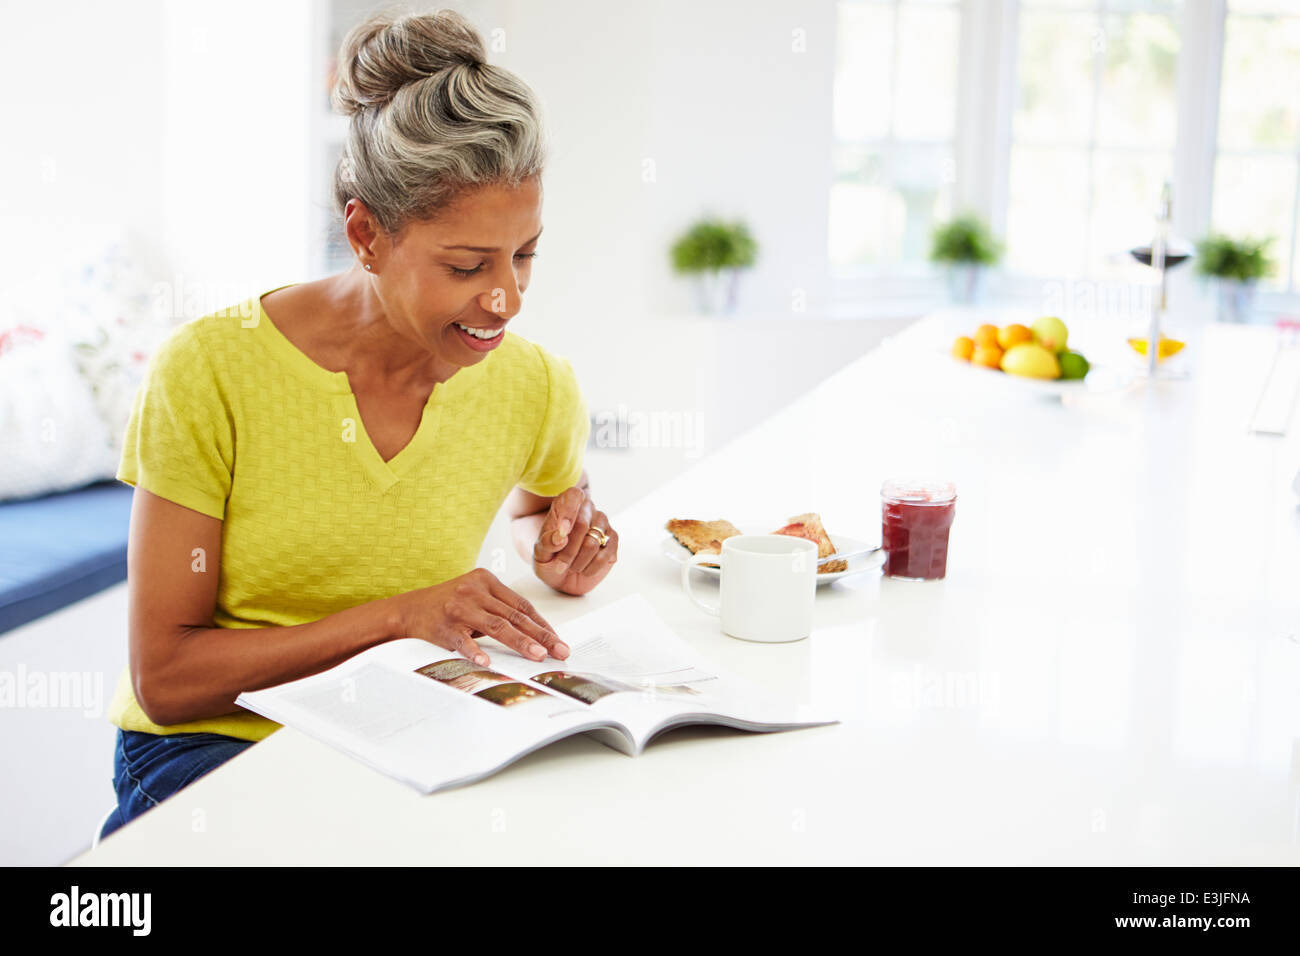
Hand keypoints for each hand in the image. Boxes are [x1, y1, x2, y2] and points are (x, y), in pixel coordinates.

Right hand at [395, 568, 568, 665]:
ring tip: (538, 655)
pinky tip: (487, 660)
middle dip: (540, 635)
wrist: (409, 609)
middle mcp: (474, 591)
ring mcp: (459, 607)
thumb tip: (535, 632)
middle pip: (514, 615)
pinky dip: (475, 651)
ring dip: (520, 642)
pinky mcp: (444, 626)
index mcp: (486, 580)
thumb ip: (500, 608)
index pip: (521, 604)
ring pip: (496, 626)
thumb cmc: (448, 604)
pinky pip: (463, 641)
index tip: (557, 640)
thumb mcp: (476, 597)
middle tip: (559, 650)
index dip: (542, 624)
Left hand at [532, 486, 618, 595]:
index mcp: (565, 504)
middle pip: (582, 524)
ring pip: (592, 542)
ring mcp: (602, 523)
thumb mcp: (540, 553)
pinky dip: (590, 568)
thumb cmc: (550, 559)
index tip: (562, 534)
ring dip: (578, 561)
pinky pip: (604, 556)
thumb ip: (546, 543)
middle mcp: (586, 509)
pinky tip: (584, 569)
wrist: (562, 577)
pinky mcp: (612, 540)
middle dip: (568, 550)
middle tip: (559, 565)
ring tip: (571, 566)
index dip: (569, 513)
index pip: (573, 496)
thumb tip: (560, 537)